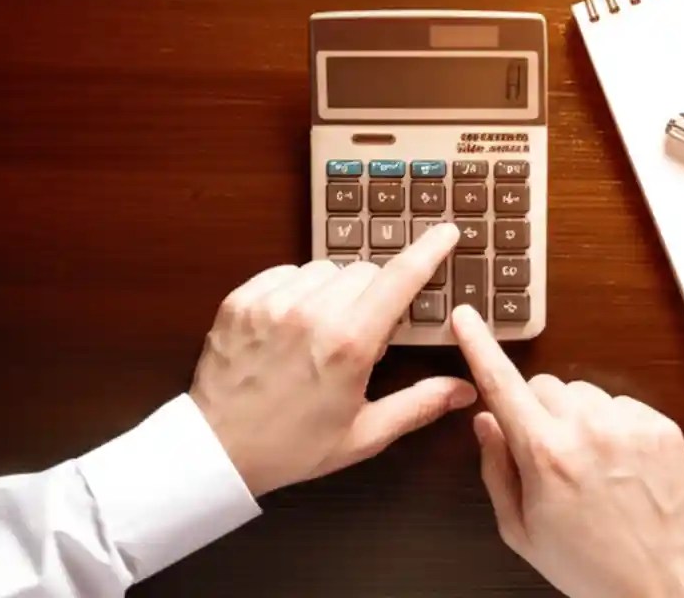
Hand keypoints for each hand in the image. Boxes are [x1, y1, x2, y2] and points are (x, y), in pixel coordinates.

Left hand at [190, 224, 475, 496]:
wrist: (218, 451)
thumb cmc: (293, 447)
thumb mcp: (364, 434)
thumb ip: (418, 405)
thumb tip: (464, 390)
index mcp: (349, 344)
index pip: (400, 278)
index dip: (428, 250)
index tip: (445, 232)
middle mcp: (312, 312)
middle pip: (364, 271)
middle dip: (374, 294)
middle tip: (362, 334)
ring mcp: (273, 302)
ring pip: (325, 269)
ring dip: (334, 291)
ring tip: (321, 332)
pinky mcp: (242, 299)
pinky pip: (285, 272)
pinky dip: (296, 289)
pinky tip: (292, 323)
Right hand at [452, 305, 683, 597]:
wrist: (659, 583)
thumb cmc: (586, 563)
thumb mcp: (519, 529)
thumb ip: (495, 468)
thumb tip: (485, 420)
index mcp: (544, 454)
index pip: (501, 384)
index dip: (479, 346)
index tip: (467, 317)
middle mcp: (586, 429)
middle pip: (544, 385)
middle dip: (537, 410)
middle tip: (548, 453)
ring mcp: (628, 424)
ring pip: (583, 393)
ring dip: (578, 418)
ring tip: (591, 466)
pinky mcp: (660, 426)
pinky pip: (621, 405)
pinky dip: (614, 426)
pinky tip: (619, 466)